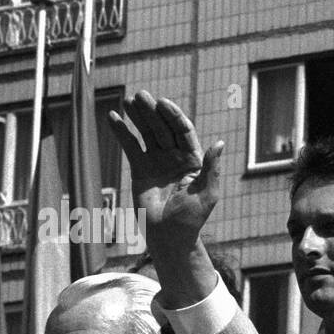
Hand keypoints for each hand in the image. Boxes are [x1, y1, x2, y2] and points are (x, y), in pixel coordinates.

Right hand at [107, 92, 223, 306]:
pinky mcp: (140, 169)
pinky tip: (113, 117)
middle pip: (163, 128)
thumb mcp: (206, 194)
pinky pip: (130, 146)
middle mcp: (175, 157)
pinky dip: (121, 132)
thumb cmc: (191, 218)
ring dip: (138, 116)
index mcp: (193, 160)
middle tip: (141, 95)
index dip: (174, 116)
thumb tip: (220, 142)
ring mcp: (157, 161)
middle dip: (153, 112)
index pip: (183, 132)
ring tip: (128, 100)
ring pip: (147, 133)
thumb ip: (211, 168)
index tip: (163, 103)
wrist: (168, 237)